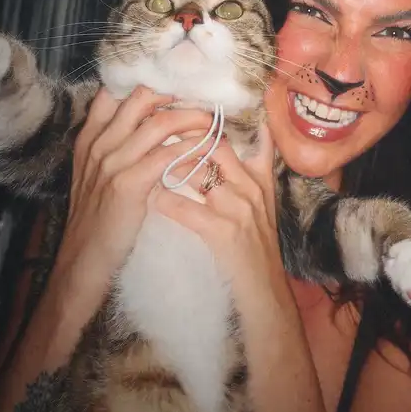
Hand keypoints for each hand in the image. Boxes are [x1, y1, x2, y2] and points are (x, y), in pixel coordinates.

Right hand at [51, 86, 217, 307]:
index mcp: (91, 137)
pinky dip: (193, 147)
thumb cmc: (99, 218)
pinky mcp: (128, 184)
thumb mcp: (99, 174)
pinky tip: (210, 147)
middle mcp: (100, 143)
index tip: (177, 84)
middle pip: (142, 97)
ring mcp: (113, 162)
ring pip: (160, 122)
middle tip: (202, 99)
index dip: (149, 84)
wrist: (82, 261)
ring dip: (193, 118)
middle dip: (177, 95)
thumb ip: (119, 146)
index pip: (116, 92)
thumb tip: (155, 122)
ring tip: (214, 121)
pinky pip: (167, 155)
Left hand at [155, 119, 283, 302]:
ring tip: (144, 165)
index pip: (231, 138)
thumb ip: (261, 163)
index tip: (176, 118)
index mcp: (259, 177)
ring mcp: (237, 208)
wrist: (266, 293)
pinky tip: (148, 199)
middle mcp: (250, 187)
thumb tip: (263, 127)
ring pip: (196, 173)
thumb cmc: (259, 247)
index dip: (203, 125)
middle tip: (152, 139)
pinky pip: (185, 208)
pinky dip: (163, 201)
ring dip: (167, 168)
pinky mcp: (223, 232)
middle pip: (212, 147)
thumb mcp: (266, 199)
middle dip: (181, 141)